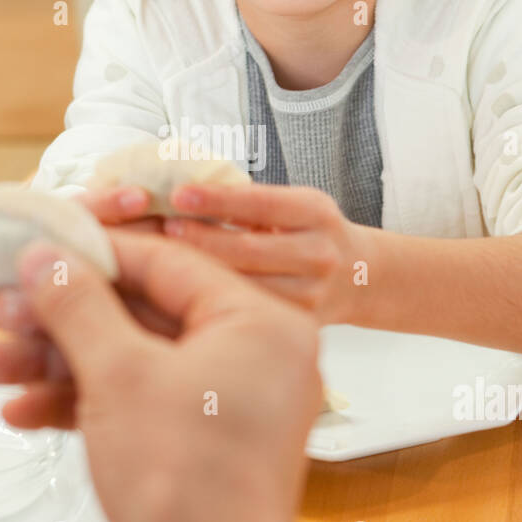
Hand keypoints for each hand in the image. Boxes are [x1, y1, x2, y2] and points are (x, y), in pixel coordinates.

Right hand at [0, 233, 322, 521]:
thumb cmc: (184, 478)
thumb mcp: (118, 374)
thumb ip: (79, 306)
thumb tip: (46, 256)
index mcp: (262, 322)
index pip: (168, 263)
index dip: (94, 255)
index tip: (38, 249)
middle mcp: (256, 357)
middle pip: (145, 314)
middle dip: (66, 320)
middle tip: (4, 313)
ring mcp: (229, 405)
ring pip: (134, 363)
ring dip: (60, 365)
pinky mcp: (201, 447)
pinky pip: (140, 406)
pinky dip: (86, 407)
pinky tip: (21, 412)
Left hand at [162, 182, 376, 325]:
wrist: (360, 276)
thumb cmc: (308, 232)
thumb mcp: (294, 205)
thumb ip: (250, 204)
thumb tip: (183, 196)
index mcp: (315, 213)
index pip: (261, 203)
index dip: (217, 199)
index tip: (179, 194)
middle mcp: (319, 254)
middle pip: (248, 250)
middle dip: (199, 240)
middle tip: (161, 231)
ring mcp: (312, 295)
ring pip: (245, 287)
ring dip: (200, 274)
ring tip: (163, 263)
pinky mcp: (300, 326)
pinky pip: (249, 315)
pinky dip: (213, 304)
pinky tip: (183, 295)